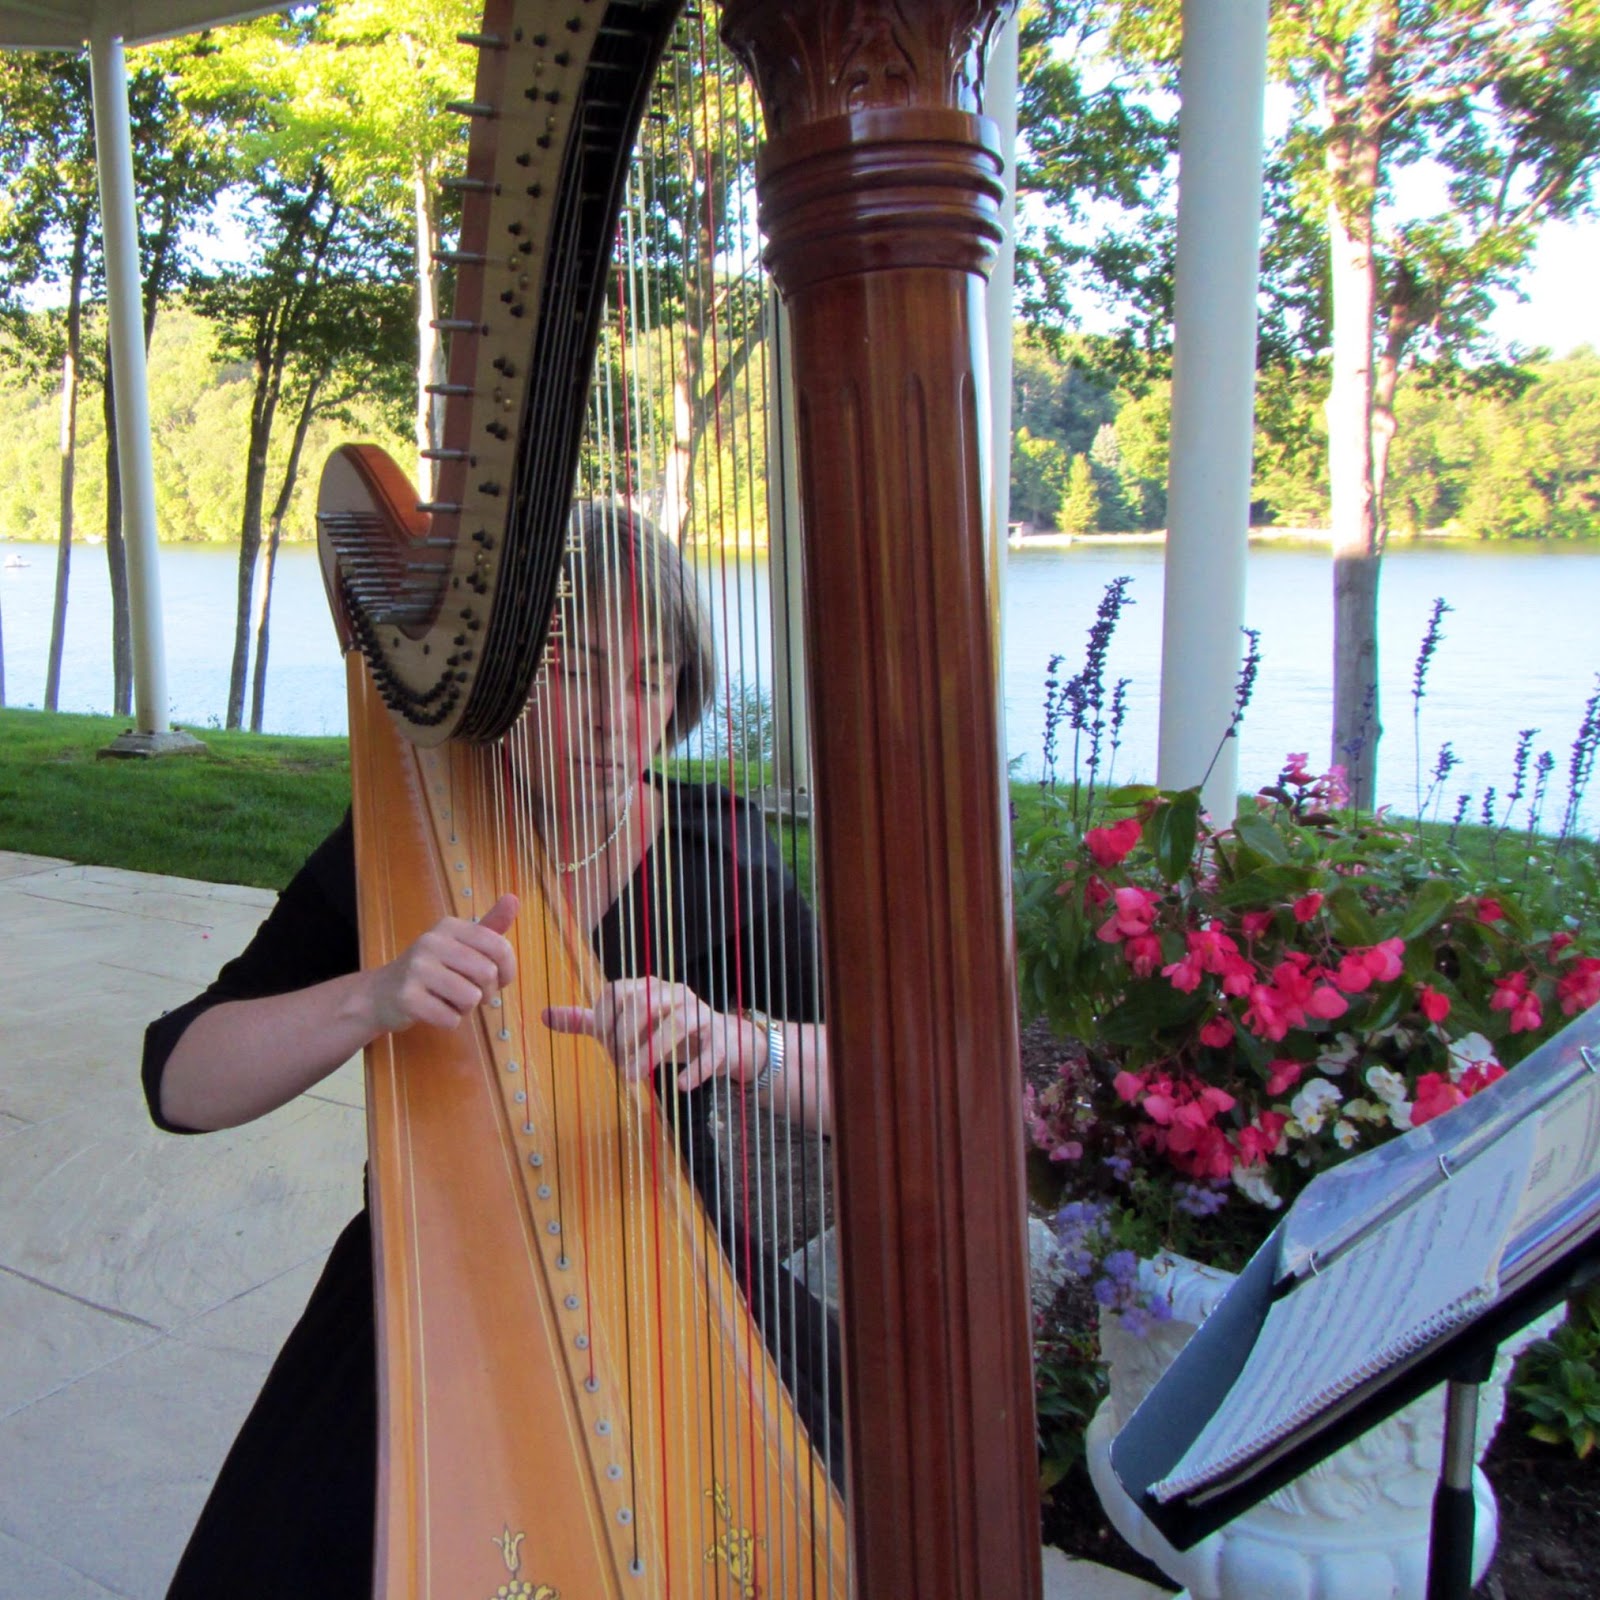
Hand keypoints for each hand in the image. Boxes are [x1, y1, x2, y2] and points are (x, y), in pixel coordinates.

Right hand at [368, 894, 517, 1032]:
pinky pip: (451, 1018)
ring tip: (448, 1001)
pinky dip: (449, 1021)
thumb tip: (513, 898)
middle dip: (486, 992)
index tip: (497, 980)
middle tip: (468, 994)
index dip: (507, 971)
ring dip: (466, 1008)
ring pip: (471, 998)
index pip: (500, 947)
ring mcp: (417, 969)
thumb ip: (490, 927)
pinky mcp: (407, 997)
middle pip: (487, 974)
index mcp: (450, 927)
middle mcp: (432, 942)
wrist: (381, 993)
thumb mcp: (461, 944)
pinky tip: (434, 1011)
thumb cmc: (431, 970)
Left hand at [543, 978, 762, 1093]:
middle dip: (624, 1036)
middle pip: (644, 1002)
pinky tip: (678, 1086)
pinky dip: (695, 1069)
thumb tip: (543, 1015)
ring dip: (651, 1052)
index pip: (617, 992)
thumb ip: (589, 1022)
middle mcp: (674, 994)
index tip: (603, 1045)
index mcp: (648, 988)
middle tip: (617, 1066)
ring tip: (632, 1077)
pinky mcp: (720, 1039)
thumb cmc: (666, 1033)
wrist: (723, 1043)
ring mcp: (700, 1015)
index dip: (604, 1019)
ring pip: (676, 1024)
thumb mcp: (626, 1026)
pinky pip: (710, 1051)